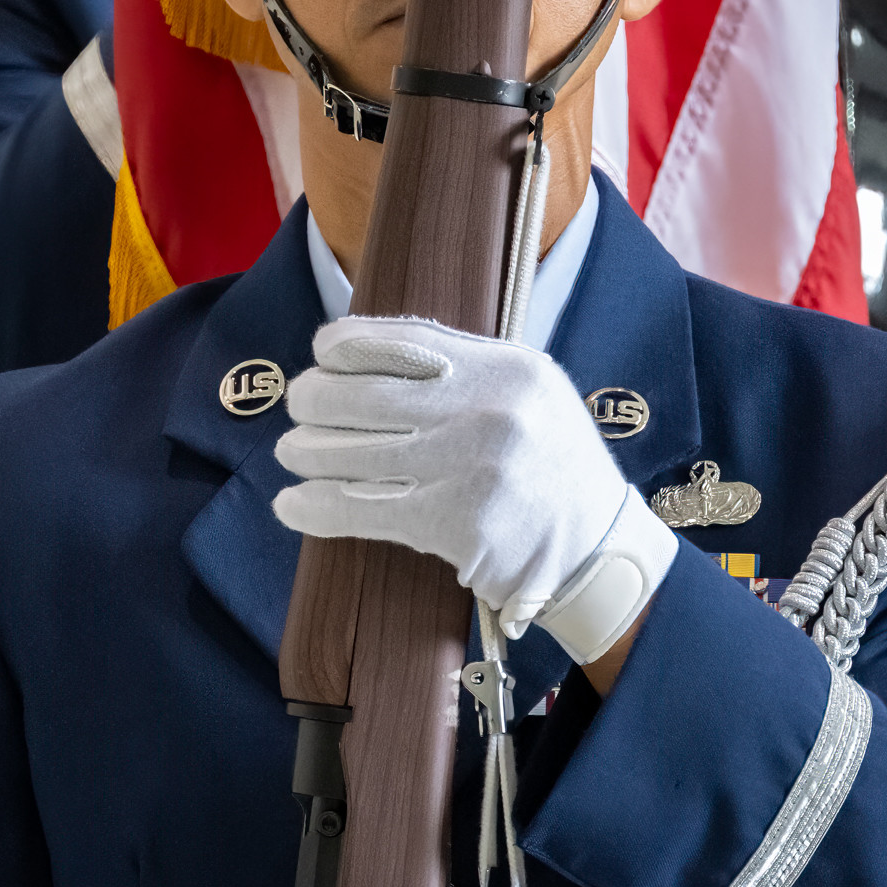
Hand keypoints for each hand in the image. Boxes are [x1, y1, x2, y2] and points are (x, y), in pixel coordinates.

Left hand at [272, 316, 675, 667]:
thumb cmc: (551, 464)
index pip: (397, 339)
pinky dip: (313, 507)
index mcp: (503, 368)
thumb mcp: (529, 391)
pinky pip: (357, 509)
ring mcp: (467, 468)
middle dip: (312, 400)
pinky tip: (292, 505)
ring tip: (292, 453)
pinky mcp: (451, 523)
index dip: (341, 346)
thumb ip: (463, 365)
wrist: (595, 547)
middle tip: (299, 408)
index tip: (321, 356)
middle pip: (360, 395)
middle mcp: (485, 410)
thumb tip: (370, 349)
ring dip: (304, 452)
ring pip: (349, 452)